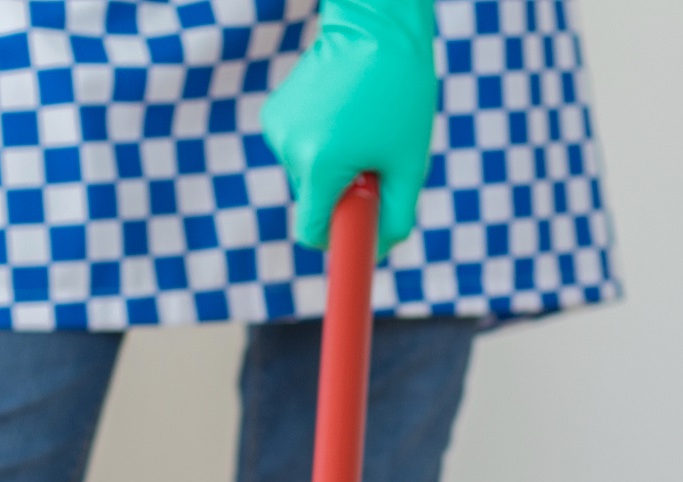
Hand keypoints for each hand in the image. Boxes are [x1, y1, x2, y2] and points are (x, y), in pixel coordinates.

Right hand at [263, 0, 438, 256]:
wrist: (375, 28)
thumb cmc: (399, 95)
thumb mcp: (409, 165)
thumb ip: (396, 218)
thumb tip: (380, 252)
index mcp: (318, 165)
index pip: (312, 233)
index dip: (337, 239)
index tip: (358, 234)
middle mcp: (288, 148)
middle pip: (314, 203)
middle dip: (343, 194)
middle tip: (376, 161)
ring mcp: (276, 128)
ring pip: (308, 177)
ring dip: (335, 167)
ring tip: (361, 128)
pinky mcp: (273, 113)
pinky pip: (300, 151)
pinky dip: (321, 145)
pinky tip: (341, 113)